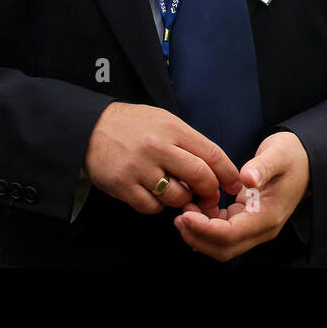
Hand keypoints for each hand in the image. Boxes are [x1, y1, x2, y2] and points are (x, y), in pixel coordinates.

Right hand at [83, 101, 242, 215]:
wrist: (91, 128)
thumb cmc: (133, 124)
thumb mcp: (164, 120)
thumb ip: (187, 141)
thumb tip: (214, 166)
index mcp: (173, 129)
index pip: (210, 153)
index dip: (227, 172)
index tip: (234, 184)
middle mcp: (158, 147)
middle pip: (199, 176)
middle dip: (210, 191)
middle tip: (211, 198)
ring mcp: (140, 168)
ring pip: (176, 196)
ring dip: (182, 200)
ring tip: (177, 193)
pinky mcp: (123, 185)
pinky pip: (151, 207)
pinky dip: (157, 206)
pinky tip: (154, 195)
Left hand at [173, 130, 309, 261]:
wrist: (304, 159)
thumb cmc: (291, 155)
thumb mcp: (278, 154)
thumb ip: (262, 166)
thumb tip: (246, 178)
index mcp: (269, 217)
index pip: (231, 235)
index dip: (204, 229)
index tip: (185, 214)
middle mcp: (262, 229)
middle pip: (223, 248)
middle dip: (197, 236)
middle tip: (178, 215)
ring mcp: (255, 227)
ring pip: (221, 245)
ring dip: (199, 233)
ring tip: (184, 211)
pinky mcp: (248, 221)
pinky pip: (223, 233)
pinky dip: (206, 225)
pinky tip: (196, 208)